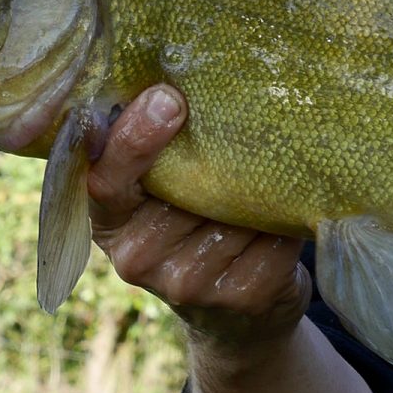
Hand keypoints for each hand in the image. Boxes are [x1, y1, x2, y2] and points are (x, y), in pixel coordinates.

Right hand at [87, 84, 311, 351]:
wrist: (238, 314)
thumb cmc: (194, 227)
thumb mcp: (160, 195)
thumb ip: (157, 153)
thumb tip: (177, 77)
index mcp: (110, 222)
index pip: (106, 180)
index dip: (134, 139)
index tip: (167, 97)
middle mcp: (137, 260)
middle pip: (187, 186)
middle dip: (221, 151)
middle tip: (247, 118)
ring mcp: (188, 285)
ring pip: (237, 207)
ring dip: (260, 186)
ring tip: (269, 175)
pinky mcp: (241, 297)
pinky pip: (275, 233)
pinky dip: (287, 217)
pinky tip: (286, 214)